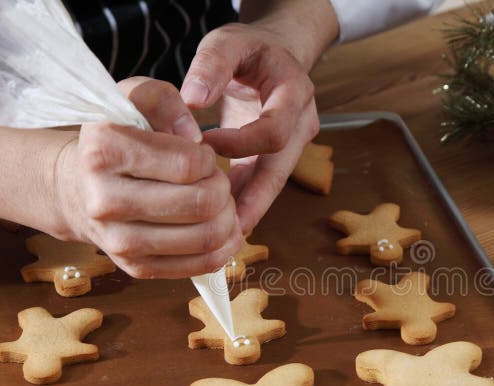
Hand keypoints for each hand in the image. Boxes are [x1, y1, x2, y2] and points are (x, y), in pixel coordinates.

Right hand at [53, 77, 242, 278]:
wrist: (76, 189)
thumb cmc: (116, 140)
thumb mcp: (132, 101)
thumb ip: (165, 102)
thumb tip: (194, 136)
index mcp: (103, 152)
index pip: (188, 164)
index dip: (208, 159)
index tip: (200, 155)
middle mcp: (105, 200)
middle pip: (201, 203)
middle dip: (222, 189)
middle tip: (214, 180)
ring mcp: (119, 241)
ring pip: (206, 237)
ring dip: (228, 218)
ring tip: (218, 203)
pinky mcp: (137, 267)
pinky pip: (201, 265)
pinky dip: (224, 247)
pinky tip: (223, 229)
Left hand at [180, 23, 320, 233]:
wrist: (277, 54)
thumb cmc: (250, 49)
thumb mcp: (228, 42)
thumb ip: (211, 65)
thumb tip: (191, 99)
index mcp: (294, 93)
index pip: (273, 131)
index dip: (241, 143)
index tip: (204, 145)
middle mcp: (302, 123)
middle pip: (281, 170)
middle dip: (256, 200)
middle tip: (230, 228)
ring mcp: (295, 143)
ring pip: (274, 182)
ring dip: (250, 207)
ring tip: (224, 235)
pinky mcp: (281, 156)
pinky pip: (264, 182)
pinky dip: (245, 200)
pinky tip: (224, 220)